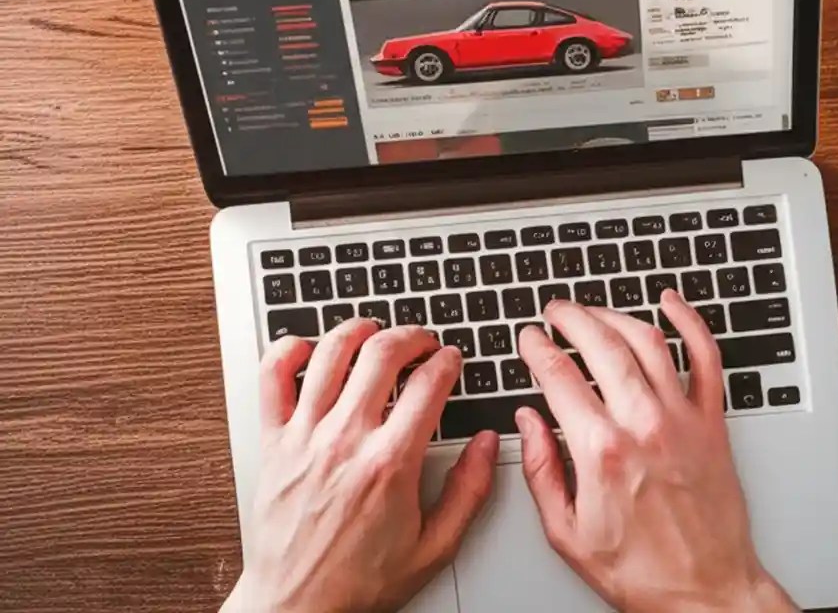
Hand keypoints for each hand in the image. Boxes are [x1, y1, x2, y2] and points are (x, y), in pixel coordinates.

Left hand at [224, 321, 498, 612]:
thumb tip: (486, 445)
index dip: (447, 361)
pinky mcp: (272, 442)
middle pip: (382, 354)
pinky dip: (288, 350)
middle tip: (422, 340)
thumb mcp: (434, 547)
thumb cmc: (358, 583)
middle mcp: (345, 441)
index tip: (451, 359)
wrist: (296, 606)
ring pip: (329, 353)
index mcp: (389, 464)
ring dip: (357, 330)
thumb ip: (469, 491)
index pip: (428, 385)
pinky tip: (309, 349)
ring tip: (374, 331)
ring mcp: (304, 437)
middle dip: (411, 335)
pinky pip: (272, 377)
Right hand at [515, 291, 796, 612]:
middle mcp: (643, 425)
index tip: (528, 338)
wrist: (706, 591)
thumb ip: (540, 471)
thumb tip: (527, 424)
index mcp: (601, 452)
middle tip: (555, 312)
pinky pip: (706, 357)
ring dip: (615, 316)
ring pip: (647, 341)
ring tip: (594, 312)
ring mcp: (682, 419)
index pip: (559, 376)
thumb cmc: (641, 571)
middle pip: (601, 345)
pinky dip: (691, 322)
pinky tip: (671, 303)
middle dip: (571, 318)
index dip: (537, 348)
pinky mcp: (713, 423)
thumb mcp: (567, 533)